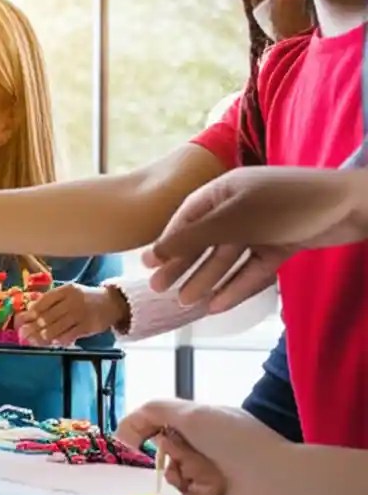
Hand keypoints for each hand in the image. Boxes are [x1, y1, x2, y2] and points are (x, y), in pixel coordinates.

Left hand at [13, 285, 126, 345]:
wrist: (111, 302)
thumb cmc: (84, 299)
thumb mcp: (68, 294)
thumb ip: (51, 301)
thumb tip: (29, 311)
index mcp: (66, 290)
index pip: (45, 301)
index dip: (31, 312)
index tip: (21, 321)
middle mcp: (73, 300)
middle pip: (49, 316)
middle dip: (34, 327)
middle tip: (24, 334)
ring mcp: (81, 313)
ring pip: (58, 327)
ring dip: (43, 336)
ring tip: (34, 340)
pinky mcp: (88, 326)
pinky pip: (70, 335)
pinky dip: (59, 340)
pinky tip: (52, 343)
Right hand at [117, 399, 291, 494]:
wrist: (274, 482)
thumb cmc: (238, 442)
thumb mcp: (192, 413)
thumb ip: (154, 411)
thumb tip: (126, 426)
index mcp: (203, 420)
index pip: (160, 421)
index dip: (143, 429)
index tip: (128, 441)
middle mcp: (204, 444)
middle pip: (164, 450)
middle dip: (171, 453)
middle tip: (188, 455)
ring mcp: (209, 471)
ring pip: (173, 473)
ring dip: (185, 474)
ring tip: (208, 475)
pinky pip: (187, 494)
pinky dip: (197, 492)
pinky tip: (214, 491)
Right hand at [144, 167, 366, 312]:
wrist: (350, 207)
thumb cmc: (286, 205)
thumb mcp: (232, 221)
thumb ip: (192, 238)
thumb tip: (153, 253)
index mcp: (224, 190)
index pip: (187, 217)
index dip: (167, 242)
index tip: (148, 265)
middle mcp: (240, 206)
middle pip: (205, 239)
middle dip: (183, 265)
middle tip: (160, 289)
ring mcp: (262, 226)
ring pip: (228, 256)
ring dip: (208, 279)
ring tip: (187, 303)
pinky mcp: (281, 243)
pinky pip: (252, 267)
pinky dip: (237, 285)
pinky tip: (219, 304)